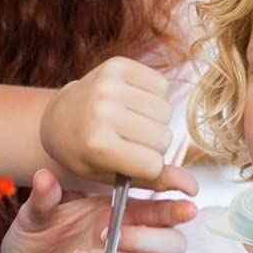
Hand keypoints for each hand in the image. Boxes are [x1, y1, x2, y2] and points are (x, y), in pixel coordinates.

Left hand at [0, 169, 193, 252]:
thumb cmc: (32, 240)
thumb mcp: (34, 214)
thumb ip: (44, 197)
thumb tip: (44, 176)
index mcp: (118, 212)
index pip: (159, 208)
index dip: (177, 206)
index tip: (189, 203)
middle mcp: (128, 239)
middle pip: (172, 242)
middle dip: (149, 239)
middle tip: (114, 235)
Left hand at [40, 58, 196, 194]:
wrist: (58, 118)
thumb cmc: (86, 153)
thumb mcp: (113, 176)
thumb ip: (155, 181)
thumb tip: (194, 188)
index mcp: (98, 145)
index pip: (153, 164)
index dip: (148, 167)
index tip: (130, 162)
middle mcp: (102, 111)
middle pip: (163, 137)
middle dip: (153, 145)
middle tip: (129, 142)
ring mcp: (109, 84)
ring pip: (165, 110)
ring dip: (155, 120)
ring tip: (132, 122)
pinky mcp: (117, 65)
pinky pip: (161, 85)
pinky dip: (154, 97)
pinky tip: (134, 103)